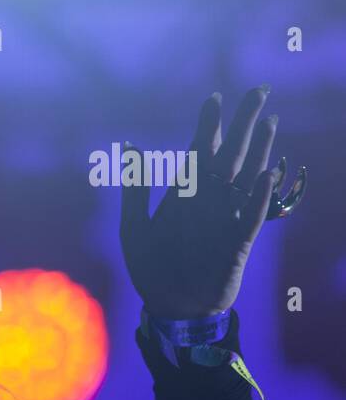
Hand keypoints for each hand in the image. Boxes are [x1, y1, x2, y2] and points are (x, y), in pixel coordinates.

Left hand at [120, 86, 279, 318]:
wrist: (170, 307)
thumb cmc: (152, 268)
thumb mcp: (134, 228)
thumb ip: (134, 189)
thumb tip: (130, 147)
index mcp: (184, 196)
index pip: (199, 152)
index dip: (207, 126)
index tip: (213, 99)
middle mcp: (208, 202)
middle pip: (228, 155)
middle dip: (242, 124)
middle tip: (258, 92)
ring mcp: (225, 220)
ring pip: (244, 178)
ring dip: (258, 151)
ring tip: (269, 123)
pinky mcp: (237, 244)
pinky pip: (249, 217)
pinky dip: (255, 197)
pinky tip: (263, 176)